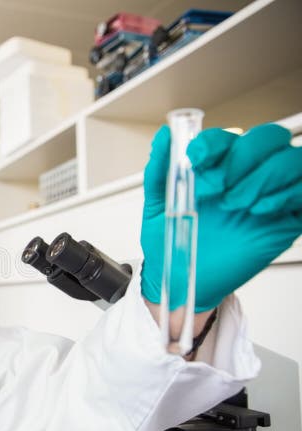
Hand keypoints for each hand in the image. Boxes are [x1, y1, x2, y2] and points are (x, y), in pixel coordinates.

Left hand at [141, 124, 301, 311]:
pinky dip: (286, 194)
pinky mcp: (287, 218)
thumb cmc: (171, 242)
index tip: (195, 159)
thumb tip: (164, 137)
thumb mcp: (156, 206)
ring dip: (265, 176)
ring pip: (292, 159)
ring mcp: (269, 194)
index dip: (214, 142)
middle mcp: (246, 175)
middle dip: (243, 157)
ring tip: (237, 204)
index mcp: (216, 166)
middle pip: (268, 138)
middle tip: (219, 187)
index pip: (227, 137)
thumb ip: (160, 171)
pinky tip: (259, 210)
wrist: (183, 280)